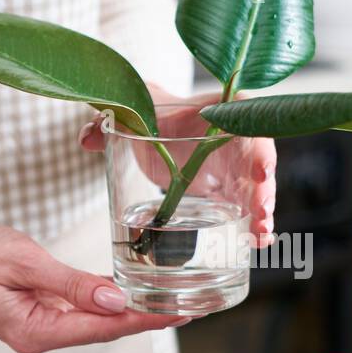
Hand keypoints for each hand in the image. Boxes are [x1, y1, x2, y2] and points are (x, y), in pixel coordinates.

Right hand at [0, 204, 186, 352]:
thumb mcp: (24, 261)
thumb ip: (73, 284)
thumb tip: (117, 302)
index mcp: (33, 331)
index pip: (103, 328)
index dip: (145, 320)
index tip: (180, 312)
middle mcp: (37, 337)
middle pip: (104, 329)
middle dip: (146, 317)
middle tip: (190, 304)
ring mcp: (36, 327)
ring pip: (94, 321)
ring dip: (130, 310)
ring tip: (171, 298)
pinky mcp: (35, 313)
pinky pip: (78, 310)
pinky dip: (106, 302)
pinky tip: (132, 294)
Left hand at [80, 87, 277, 246]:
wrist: (157, 130)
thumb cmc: (152, 115)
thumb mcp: (132, 115)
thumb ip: (107, 122)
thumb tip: (88, 138)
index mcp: (220, 109)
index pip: (246, 124)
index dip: (257, 149)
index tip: (260, 173)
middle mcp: (238, 136)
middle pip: (259, 162)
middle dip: (264, 190)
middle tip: (261, 214)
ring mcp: (238, 166)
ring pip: (257, 189)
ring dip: (262, 213)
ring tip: (260, 237)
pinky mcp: (232, 190)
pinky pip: (247, 207)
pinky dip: (252, 224)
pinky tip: (256, 243)